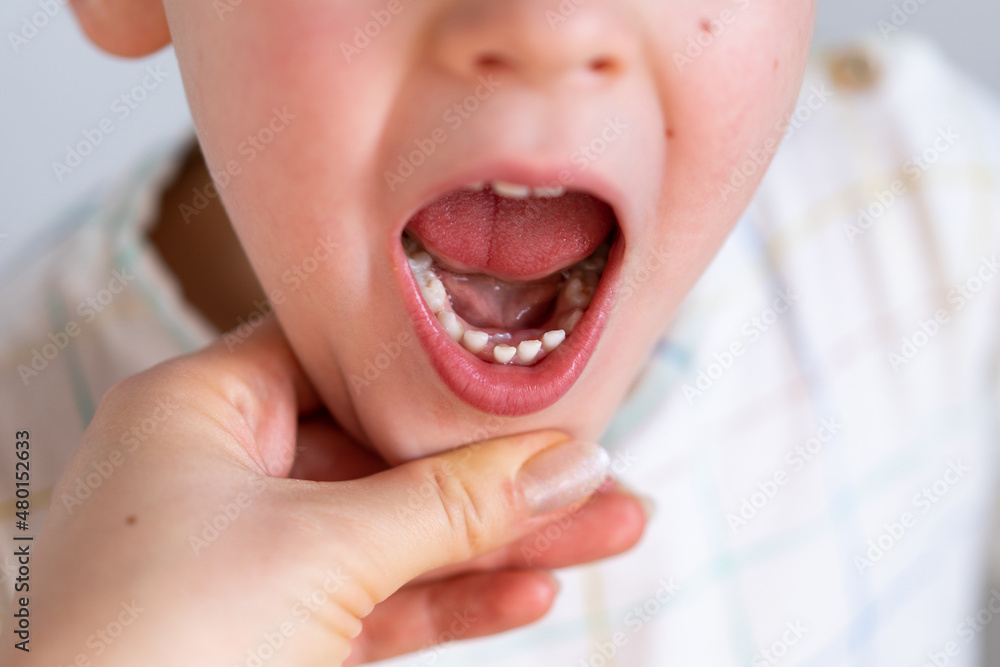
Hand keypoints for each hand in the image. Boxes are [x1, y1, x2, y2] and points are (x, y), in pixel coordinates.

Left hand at [12, 319, 645, 665]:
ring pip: (397, 535)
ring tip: (610, 530)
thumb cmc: (158, 643)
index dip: (444, 372)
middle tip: (602, 475)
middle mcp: (220, 475)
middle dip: (502, 476)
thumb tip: (572, 464)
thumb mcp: (323, 551)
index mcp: (198, 412)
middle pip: (390, 456)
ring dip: (500, 544)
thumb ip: (454, 505)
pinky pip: (379, 602)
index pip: (344, 361)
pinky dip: (453, 601)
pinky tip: (532, 592)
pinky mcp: (274, 634)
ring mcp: (248, 560)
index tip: (538, 382)